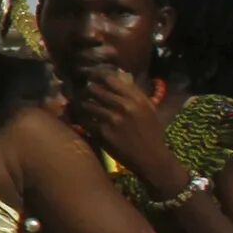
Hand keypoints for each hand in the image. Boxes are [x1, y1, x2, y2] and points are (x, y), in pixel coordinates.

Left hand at [64, 67, 177, 186]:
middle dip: (86, 91)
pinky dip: (81, 119)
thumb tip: (117, 76)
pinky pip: (84, 120)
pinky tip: (82, 119)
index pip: (110, 79)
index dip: (97, 77)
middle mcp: (124, 106)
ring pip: (86, 104)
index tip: (91, 78)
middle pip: (94, 89)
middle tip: (83, 93)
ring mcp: (112, 119)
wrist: (150, 157)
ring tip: (81, 106)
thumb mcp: (148, 109)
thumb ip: (133, 93)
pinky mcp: (103, 133)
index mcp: (136, 99)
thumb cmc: (151, 132)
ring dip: (82, 105)